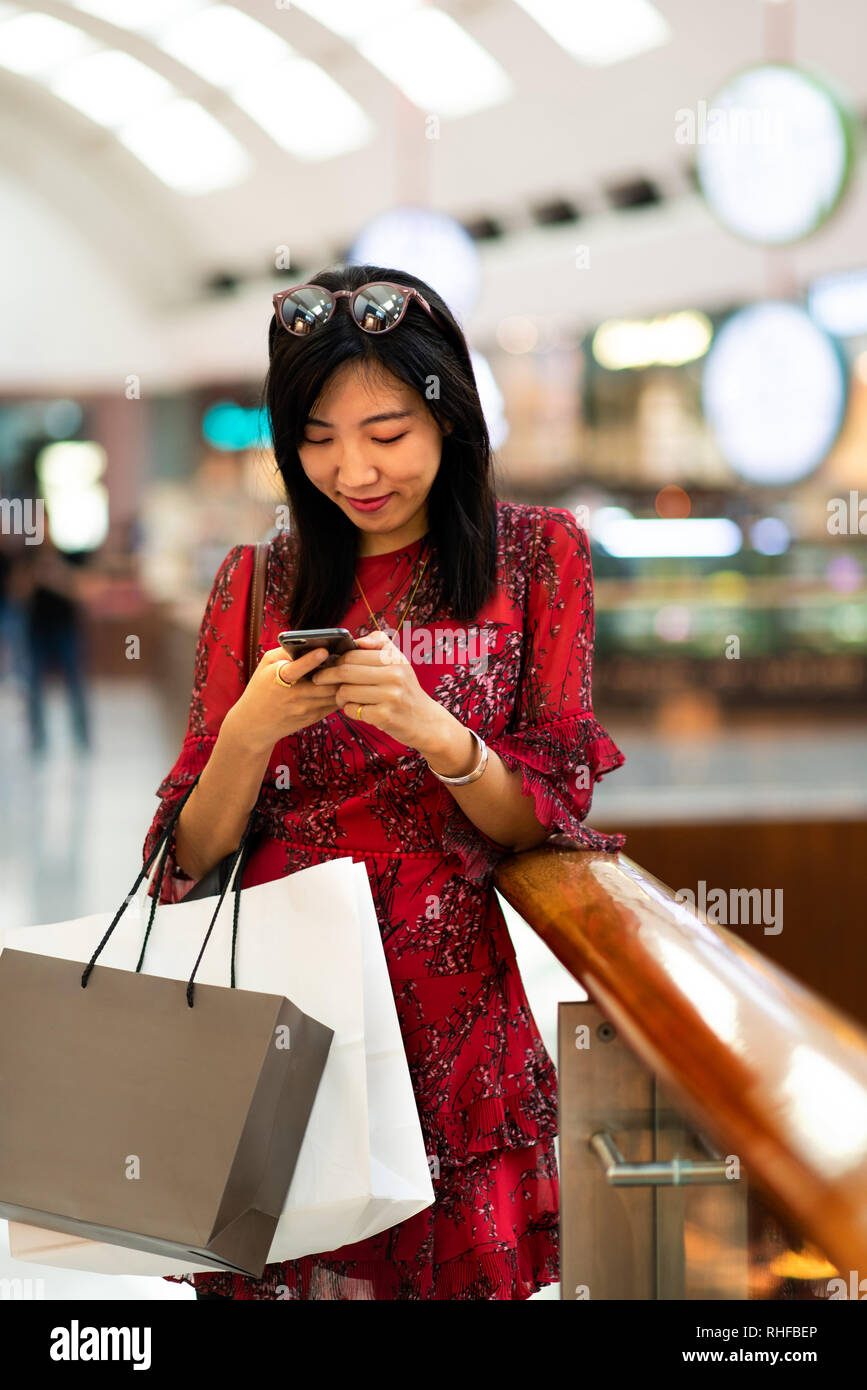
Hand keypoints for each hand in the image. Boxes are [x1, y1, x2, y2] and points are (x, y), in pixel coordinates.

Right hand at [224, 645, 338, 754]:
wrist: (254, 724)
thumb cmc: (261, 688)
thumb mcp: (265, 665)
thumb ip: (285, 651)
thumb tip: (307, 640)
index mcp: (278, 678)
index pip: (296, 669)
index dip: (310, 660)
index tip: (323, 650)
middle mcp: (293, 695)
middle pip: (323, 683)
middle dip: (337, 670)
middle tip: (348, 657)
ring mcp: (304, 709)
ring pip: (333, 694)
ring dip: (343, 682)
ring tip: (350, 669)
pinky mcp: (312, 718)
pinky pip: (333, 705)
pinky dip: (341, 693)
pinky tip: (344, 684)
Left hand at [310, 629, 446, 751]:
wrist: (425, 721)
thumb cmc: (405, 689)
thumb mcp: (399, 662)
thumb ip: (380, 644)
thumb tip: (358, 640)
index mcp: (394, 659)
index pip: (353, 654)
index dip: (335, 659)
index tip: (325, 663)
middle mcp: (394, 676)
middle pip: (345, 671)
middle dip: (327, 675)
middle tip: (319, 679)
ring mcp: (390, 697)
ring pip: (346, 691)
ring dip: (337, 695)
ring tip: (341, 697)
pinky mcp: (384, 716)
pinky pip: (352, 710)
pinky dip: (348, 710)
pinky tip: (355, 709)